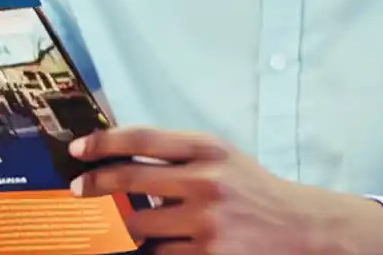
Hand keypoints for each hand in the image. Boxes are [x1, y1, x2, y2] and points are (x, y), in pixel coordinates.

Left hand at [67, 128, 382, 254]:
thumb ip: (176, 155)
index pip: (141, 139)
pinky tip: (156, 245)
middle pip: (129, 180)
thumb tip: (117, 157)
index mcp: (208, 149)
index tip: (78, 149)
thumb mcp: (222, 158)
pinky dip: (153, 251)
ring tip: (122, 225)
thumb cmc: (254, 190)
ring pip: (139, 227)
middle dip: (94, 186)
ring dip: (124, 227)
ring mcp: (207, 223)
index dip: (102, 142)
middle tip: (78, 190)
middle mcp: (206, 182)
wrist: (304, 229)